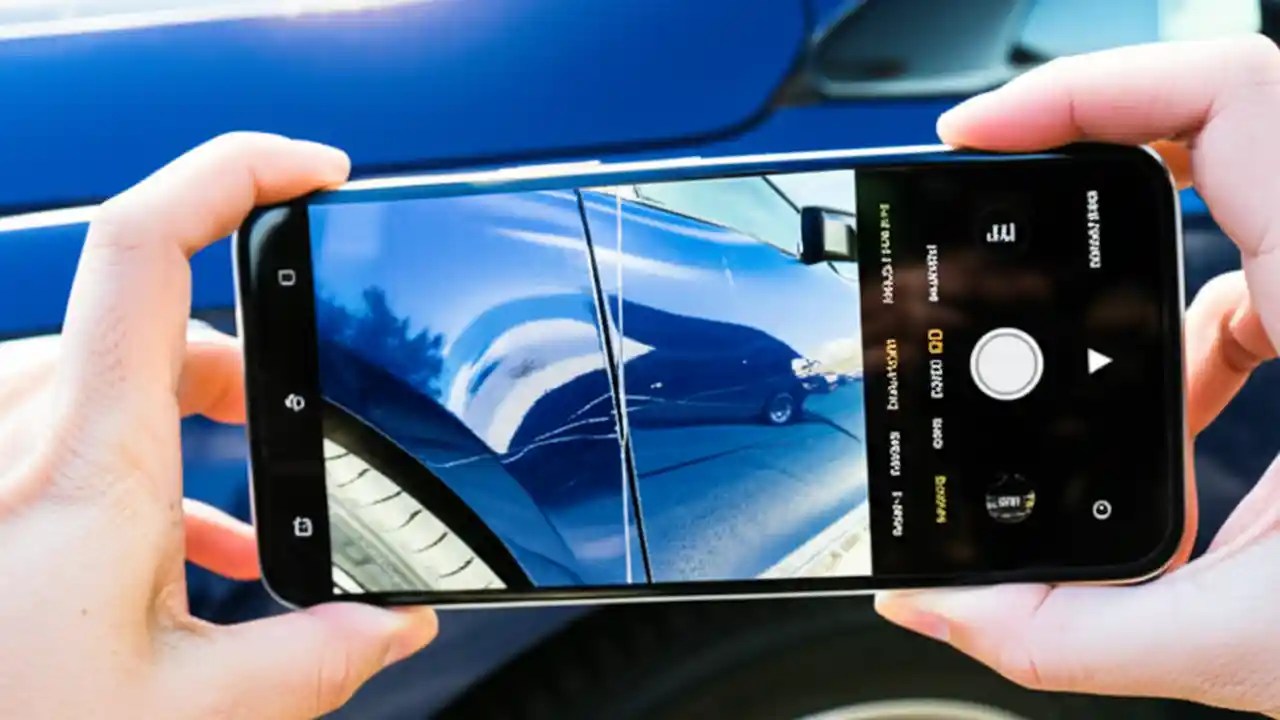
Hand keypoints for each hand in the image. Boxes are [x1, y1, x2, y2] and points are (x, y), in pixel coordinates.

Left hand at [0, 133, 436, 718]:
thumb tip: (392, 624)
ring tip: (237, 514)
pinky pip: (56, 423)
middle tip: (298, 432)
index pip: (149, 245)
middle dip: (246, 363)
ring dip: (184, 418)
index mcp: (88, 462)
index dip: (238, 172)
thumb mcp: (187, 713)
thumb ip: (313, 660)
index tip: (317, 174)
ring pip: (103, 370)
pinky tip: (180, 546)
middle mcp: (21, 434)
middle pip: (152, 318)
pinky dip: (133, 459)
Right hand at [876, 36, 1279, 714]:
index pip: (1231, 103)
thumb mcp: (1249, 645)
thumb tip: (940, 602)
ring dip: (1131, 278)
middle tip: (988, 225)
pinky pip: (1250, 282)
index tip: (980, 133)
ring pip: (1228, 214)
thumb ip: (1067, 634)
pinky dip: (1186, 332)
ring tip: (1073, 358)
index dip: (1089, 88)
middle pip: (1207, 137)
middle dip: (1078, 173)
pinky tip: (1170, 405)